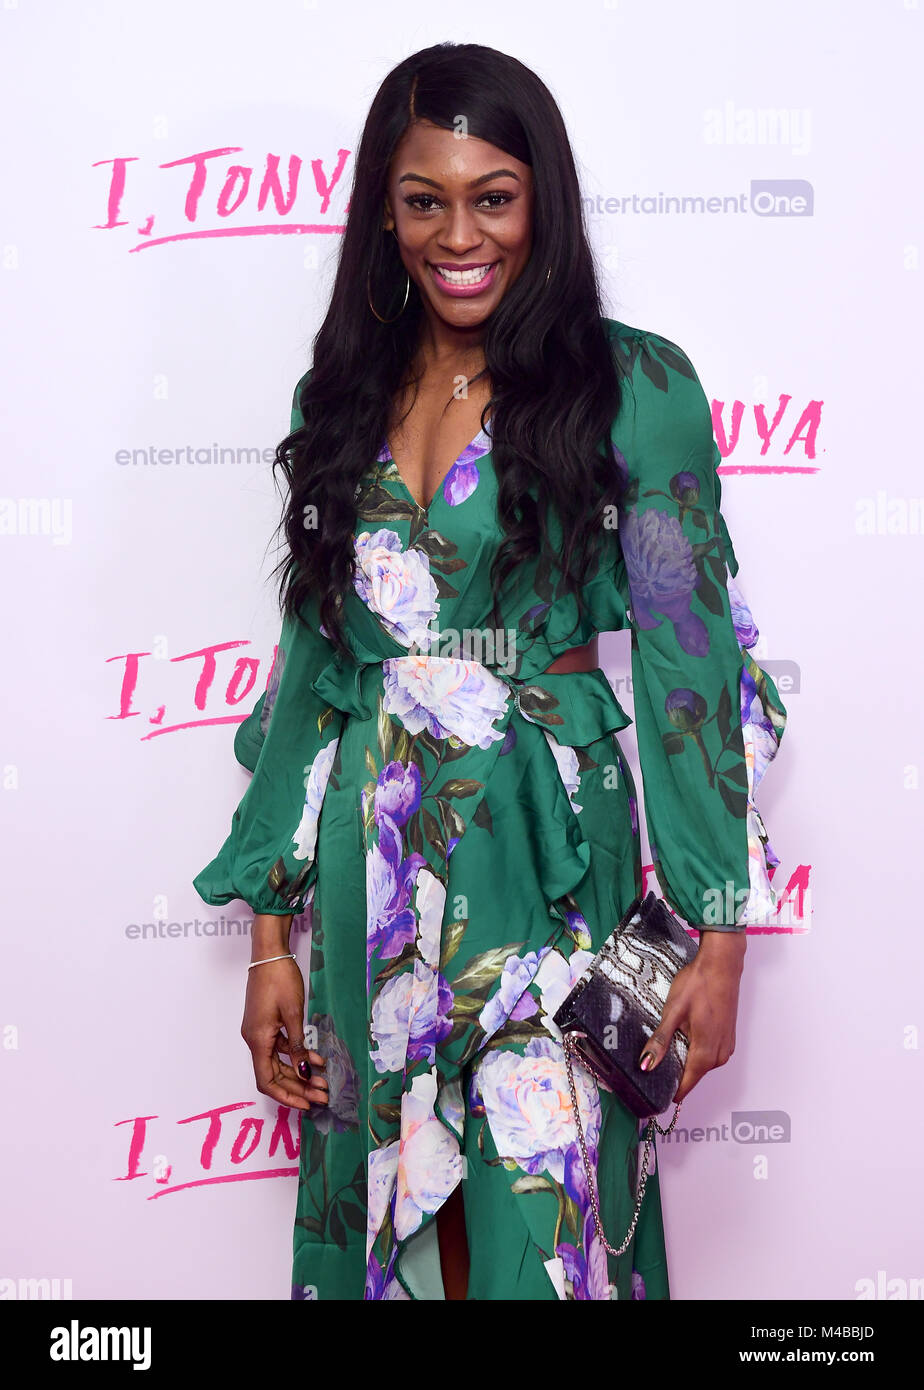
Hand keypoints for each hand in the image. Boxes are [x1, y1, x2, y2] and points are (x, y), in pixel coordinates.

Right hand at [241, 956, 328, 1111]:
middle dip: (298, 1087)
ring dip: (300, 1072)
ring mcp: (259, 1031)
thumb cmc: (279, 979)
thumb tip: (303, 1071)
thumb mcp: (293, 1013)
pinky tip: (317, 1058)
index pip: (267, 1080)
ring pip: (278, 1062)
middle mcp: (254, 1039)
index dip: (286, 1096)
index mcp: (257, 1039)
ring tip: (323, 1081)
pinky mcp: (266, 1024)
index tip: (306, 1104)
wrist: (269, 953)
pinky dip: (297, 1054)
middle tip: (323, 1095)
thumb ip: (297, 1045)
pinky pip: (281, 1047)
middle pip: (274, 1074)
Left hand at [637, 930, 745, 1102]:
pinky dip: (695, 1053)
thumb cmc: (698, 985)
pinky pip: (709, 1054)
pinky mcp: (728, 1037)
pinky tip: (682, 1040)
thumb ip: (661, 1041)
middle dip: (675, 1076)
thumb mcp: (673, 1012)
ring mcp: (726, 1046)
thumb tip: (646, 1066)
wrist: (722, 965)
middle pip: (693, 1075)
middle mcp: (719, 1055)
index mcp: (705, 1052)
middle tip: (651, 1069)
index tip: (653, 1099)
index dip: (670, 1093)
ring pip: (701, 1065)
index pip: (686, 1085)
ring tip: (664, 1054)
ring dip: (685, 1063)